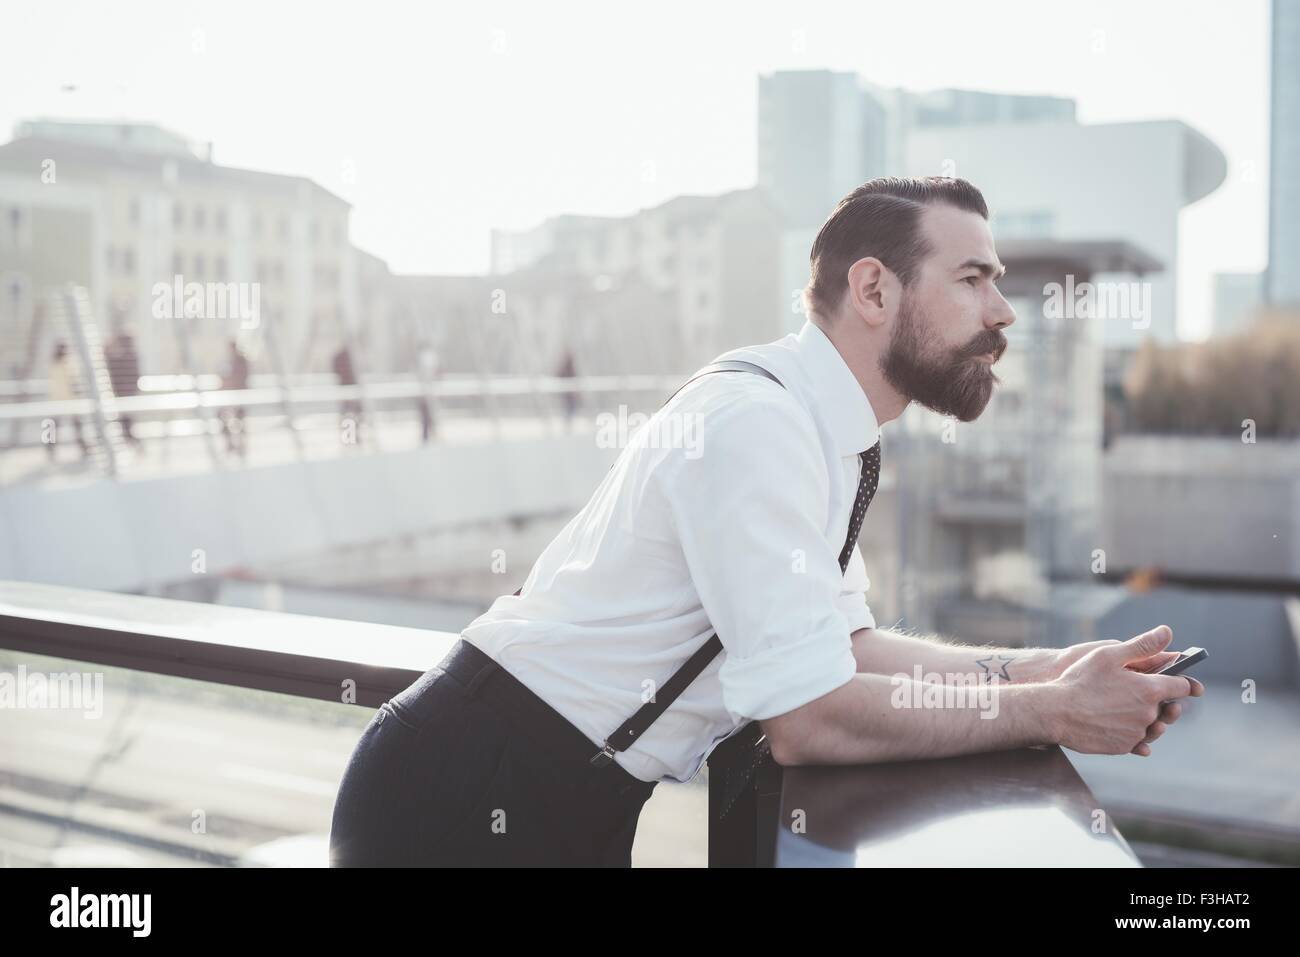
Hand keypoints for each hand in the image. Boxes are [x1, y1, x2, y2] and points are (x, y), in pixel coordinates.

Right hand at [1050, 625, 1201, 756]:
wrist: (1055, 713)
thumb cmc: (1080, 680)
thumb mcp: (1109, 655)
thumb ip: (1142, 645)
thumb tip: (1167, 632)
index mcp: (1150, 689)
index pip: (1182, 686)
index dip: (1180, 681)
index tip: (1176, 679)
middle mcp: (1148, 714)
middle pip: (1167, 707)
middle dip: (1161, 700)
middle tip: (1140, 692)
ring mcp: (1136, 732)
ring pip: (1151, 724)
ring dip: (1144, 716)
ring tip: (1123, 706)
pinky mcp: (1123, 746)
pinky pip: (1135, 739)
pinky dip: (1129, 730)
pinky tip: (1113, 720)